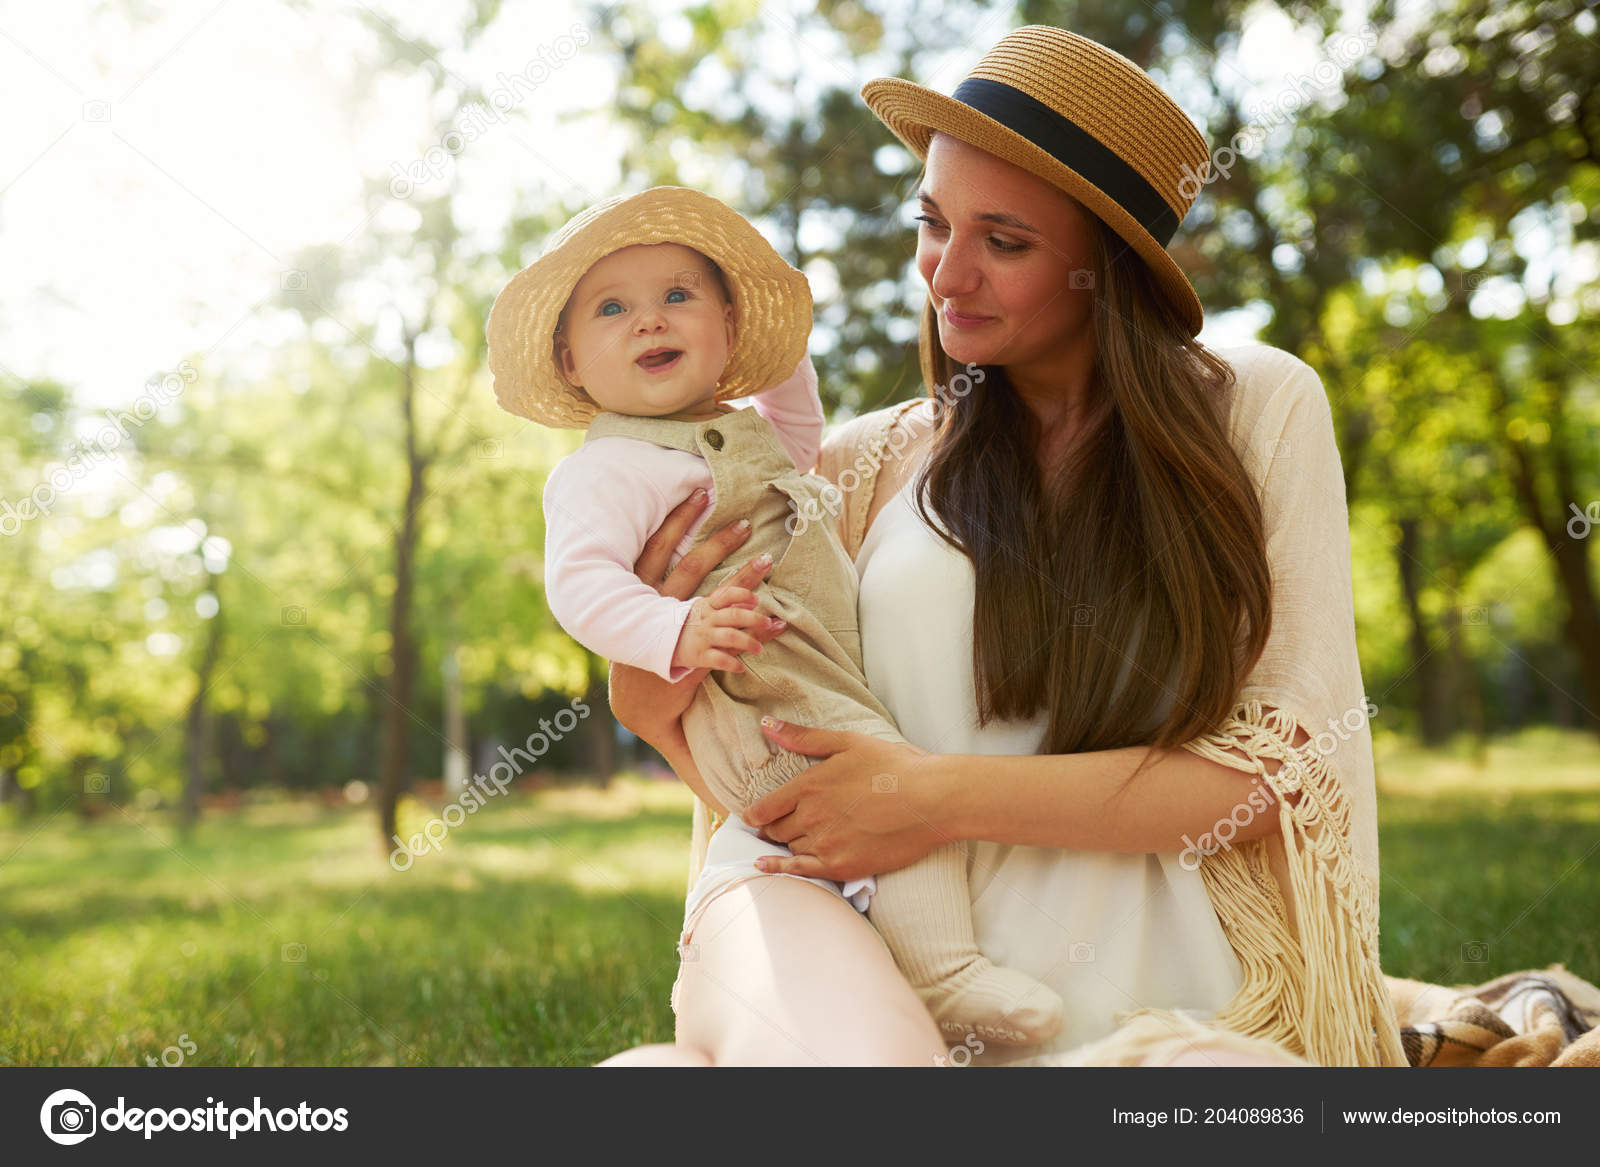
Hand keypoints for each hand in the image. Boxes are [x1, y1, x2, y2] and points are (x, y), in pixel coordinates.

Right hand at [607, 489, 787, 755]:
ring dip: (746, 608)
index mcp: (646, 592)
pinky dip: (739, 653)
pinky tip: (755, 655)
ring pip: (715, 611)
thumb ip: (670, 597)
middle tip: (747, 526)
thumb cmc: (644, 655)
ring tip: (771, 607)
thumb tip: (688, 571)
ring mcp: (671, 630)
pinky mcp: (686, 661)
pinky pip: (719, 654)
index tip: (701, 494)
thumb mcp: (651, 620)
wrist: (638, 703)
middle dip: (721, 544)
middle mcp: (657, 605)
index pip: (659, 545)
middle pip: (692, 565)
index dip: (679, 519)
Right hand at [670, 586, 769, 673]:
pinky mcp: (699, 655)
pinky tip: (741, 668)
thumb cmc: (690, 623)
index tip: (757, 599)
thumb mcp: (705, 608)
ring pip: (730, 637)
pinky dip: (732, 664)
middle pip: (734, 615)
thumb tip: (753, 602)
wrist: (662, 640)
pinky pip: (719, 660)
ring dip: (749, 642)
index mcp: (708, 605)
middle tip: (769, 623)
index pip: (727, 594)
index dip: (743, 594)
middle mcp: (707, 619)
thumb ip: (728, 604)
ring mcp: (703, 637)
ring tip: (759, 649)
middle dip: (754, 619)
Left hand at [741, 718, 950, 881]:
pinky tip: (763, 866)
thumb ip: (803, 738)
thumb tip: (766, 724)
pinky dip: (779, 868)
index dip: (754, 813)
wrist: (932, 800)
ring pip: (790, 848)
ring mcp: (826, 843)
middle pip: (776, 829)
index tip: (749, 816)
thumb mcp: (848, 742)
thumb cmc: (895, 766)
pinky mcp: (842, 866)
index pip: (766, 806)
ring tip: (789, 839)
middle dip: (772, 827)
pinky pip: (800, 870)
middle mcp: (812, 816)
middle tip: (772, 827)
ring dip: (787, 843)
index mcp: (810, 785)